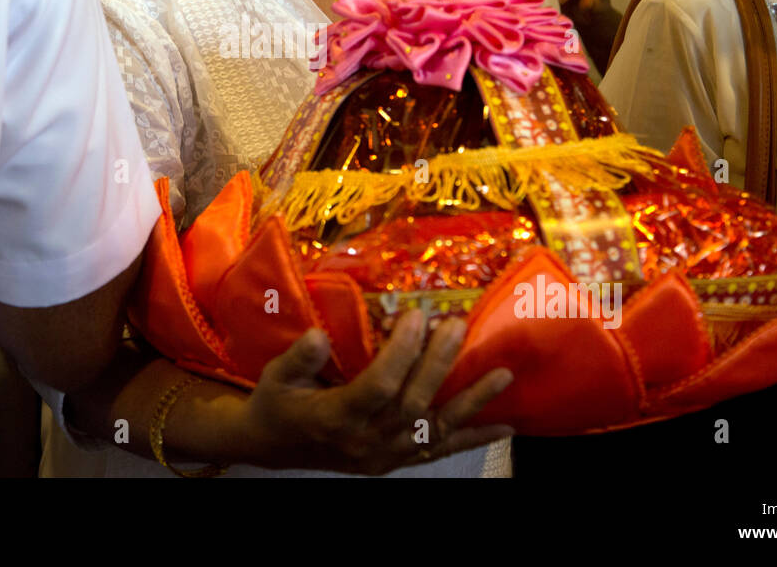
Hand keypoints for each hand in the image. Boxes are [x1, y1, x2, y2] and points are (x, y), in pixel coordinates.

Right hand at [236, 309, 513, 474]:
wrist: (272, 446)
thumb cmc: (276, 403)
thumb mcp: (276, 376)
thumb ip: (298, 357)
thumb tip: (318, 335)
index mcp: (335, 417)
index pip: (379, 386)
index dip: (401, 353)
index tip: (416, 316)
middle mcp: (366, 441)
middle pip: (413, 403)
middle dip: (440, 363)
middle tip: (459, 326)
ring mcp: (385, 455)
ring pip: (435, 428)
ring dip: (472, 402)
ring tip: (502, 376)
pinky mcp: (396, 460)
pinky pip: (440, 450)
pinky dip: (473, 437)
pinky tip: (505, 425)